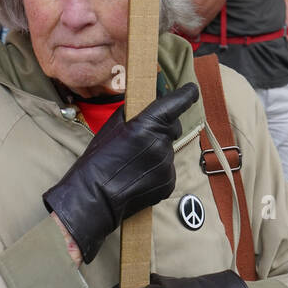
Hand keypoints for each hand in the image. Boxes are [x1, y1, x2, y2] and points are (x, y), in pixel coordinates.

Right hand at [43, 84, 198, 262]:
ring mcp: (167, 164)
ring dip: (157, 152)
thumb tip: (144, 104)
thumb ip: (133, 113)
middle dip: (162, 129)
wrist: (95, 196)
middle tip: (142, 138)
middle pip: (173, 128)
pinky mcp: (169, 182)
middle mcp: (162, 143)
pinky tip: (139, 176)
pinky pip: (168, 169)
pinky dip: (157, 170)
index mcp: (148, 124)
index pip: (176, 103)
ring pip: (168, 150)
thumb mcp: (112, 126)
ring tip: (135, 163)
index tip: (192, 90)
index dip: (186, 95)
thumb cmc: (99, 159)